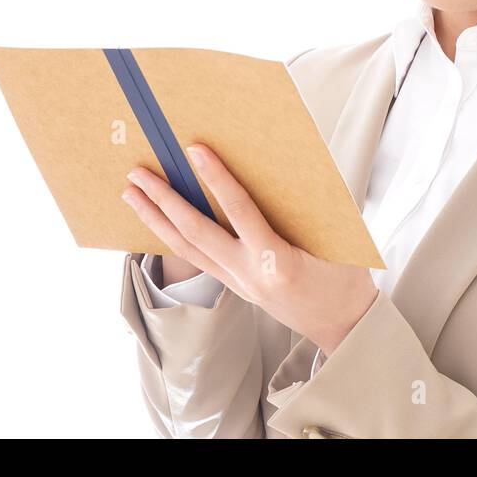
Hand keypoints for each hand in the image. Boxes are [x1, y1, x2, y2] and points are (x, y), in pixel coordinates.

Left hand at [121, 142, 378, 356]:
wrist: (344, 326)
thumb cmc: (346, 278)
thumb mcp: (335, 239)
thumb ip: (306, 206)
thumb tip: (280, 164)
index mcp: (277, 261)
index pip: (240, 211)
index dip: (217, 179)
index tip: (195, 149)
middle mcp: (249, 275)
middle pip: (195, 233)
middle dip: (164, 200)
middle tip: (138, 173)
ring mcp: (237, 285)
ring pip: (186, 249)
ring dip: (155, 219)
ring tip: (131, 193)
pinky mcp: (234, 288)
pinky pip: (196, 259)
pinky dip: (171, 237)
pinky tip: (156, 220)